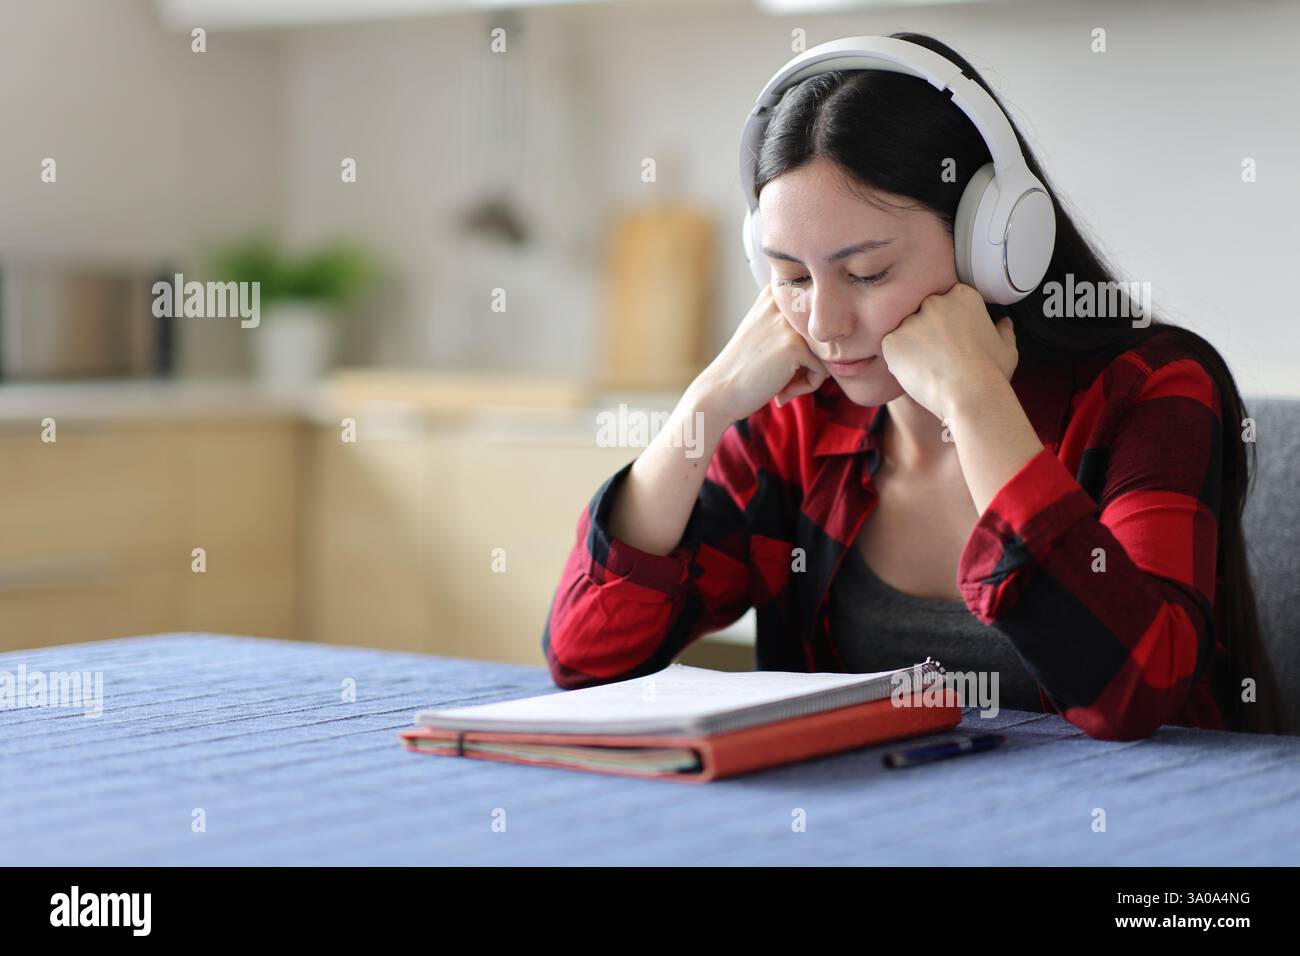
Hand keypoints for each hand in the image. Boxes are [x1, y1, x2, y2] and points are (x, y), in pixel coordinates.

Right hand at [691, 284, 829, 422]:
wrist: (720, 391)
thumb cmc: (744, 367)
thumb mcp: (764, 329)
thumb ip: (792, 321)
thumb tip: (838, 331)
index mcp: (775, 293)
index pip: (816, 313)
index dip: (807, 341)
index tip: (782, 356)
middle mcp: (783, 301)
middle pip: (823, 333)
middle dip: (811, 358)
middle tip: (785, 375)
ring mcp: (790, 322)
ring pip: (825, 351)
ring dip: (810, 373)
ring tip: (785, 383)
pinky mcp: (795, 345)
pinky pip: (823, 370)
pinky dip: (807, 386)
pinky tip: (782, 391)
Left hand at [879, 282, 1017, 422]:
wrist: (969, 394)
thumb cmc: (991, 373)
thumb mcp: (1006, 348)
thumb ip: (1003, 331)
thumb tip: (1004, 323)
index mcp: (962, 296)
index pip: (947, 303)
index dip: (949, 325)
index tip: (954, 342)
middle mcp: (934, 301)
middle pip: (923, 314)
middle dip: (928, 333)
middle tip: (939, 357)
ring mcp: (911, 320)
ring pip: (905, 331)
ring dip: (912, 347)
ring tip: (929, 369)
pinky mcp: (892, 340)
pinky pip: (891, 348)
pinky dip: (899, 361)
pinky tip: (917, 373)